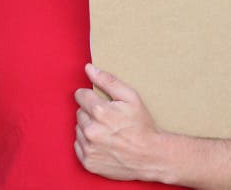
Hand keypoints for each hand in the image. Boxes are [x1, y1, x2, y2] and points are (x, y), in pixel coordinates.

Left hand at [74, 64, 164, 181]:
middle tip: (109, 120)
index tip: (102, 104)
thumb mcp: (131, 97)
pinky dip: (88, 144)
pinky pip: (78, 145)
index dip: (91, 97)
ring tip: (107, 132)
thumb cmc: (142, 126)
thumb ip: (108, 81)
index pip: (80, 95)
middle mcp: (91, 130)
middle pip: (79, 112)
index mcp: (99, 111)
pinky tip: (103, 144)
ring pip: (78, 128)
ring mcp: (89, 148)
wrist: (152, 157)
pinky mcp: (88, 162)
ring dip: (89, 128)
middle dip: (91, 113)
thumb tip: (88, 68)